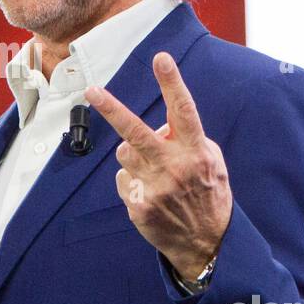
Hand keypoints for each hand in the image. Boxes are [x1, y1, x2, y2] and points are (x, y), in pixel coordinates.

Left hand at [85, 51, 231, 283]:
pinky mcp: (139, 205)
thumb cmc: (208, 194)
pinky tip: (152, 195)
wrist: (207, 244)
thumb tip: (159, 125)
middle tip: (91, 91)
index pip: (183, 110)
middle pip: (136, 131)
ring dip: (134, 156)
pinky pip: (124, 179)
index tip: (161, 58)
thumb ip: (188, 139)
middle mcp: (175, 167)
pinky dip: (134, 183)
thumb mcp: (212, 162)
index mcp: (196, 151)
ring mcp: (155, 187)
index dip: (172, 82)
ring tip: (155, 173)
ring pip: (124, 152)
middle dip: (112, 108)